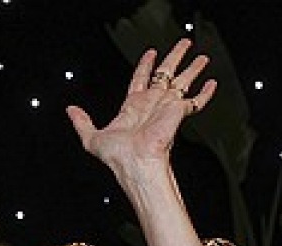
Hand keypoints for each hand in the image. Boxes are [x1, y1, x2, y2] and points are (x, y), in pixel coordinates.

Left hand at [66, 39, 215, 167]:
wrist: (136, 164)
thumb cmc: (116, 156)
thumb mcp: (91, 137)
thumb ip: (82, 122)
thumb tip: (70, 110)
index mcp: (132, 108)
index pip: (140, 79)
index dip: (145, 65)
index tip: (150, 53)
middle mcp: (151, 105)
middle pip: (165, 74)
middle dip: (174, 58)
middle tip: (183, 45)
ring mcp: (166, 108)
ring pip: (182, 81)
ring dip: (192, 68)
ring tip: (201, 57)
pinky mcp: (179, 113)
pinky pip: (195, 101)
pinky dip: (205, 93)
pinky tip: (212, 83)